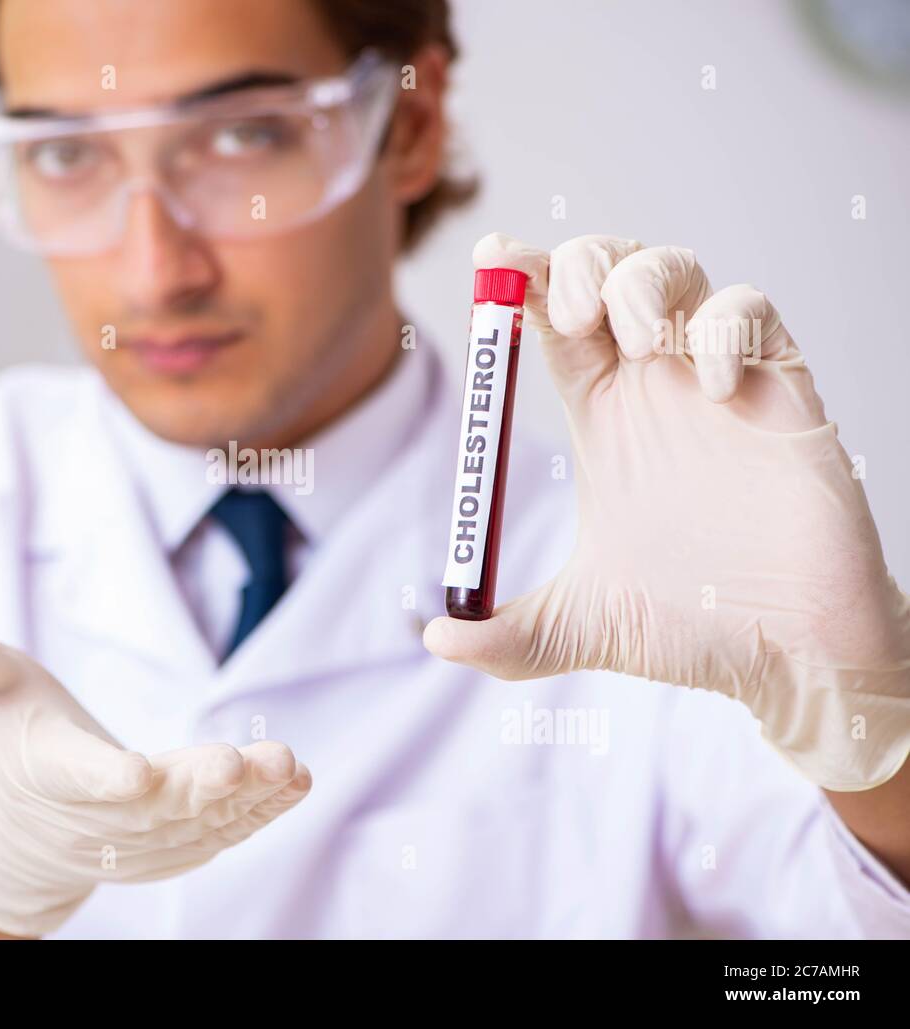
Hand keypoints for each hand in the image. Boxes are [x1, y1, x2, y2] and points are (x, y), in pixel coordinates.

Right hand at [0, 596, 310, 937]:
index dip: (102, 777)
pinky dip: (257, 816)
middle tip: (239, 763)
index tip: (138, 772)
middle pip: (149, 809)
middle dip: (196, 789)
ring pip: (193, 829)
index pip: (71, 777)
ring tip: (287, 768)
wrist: (9, 826)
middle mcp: (93, 817)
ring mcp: (136, 840)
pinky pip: (217, 837)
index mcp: (43, 771)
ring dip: (243, 802)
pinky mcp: (170, 846)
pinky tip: (295, 782)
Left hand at [425, 233, 909, 790]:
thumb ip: (506, 636)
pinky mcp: (780, 388)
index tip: (491, 258)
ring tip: (635, 344)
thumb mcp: (577, 627)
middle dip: (577, 263)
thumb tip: (434, 638)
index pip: (547, 319)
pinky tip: (713, 389)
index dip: (517, 280)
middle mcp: (651, 385)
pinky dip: (724, 328)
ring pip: (677, 270)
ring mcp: (714, 379)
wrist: (789, 654)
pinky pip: (753, 313)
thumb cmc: (692, 626)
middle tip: (566, 312)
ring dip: (643, 283)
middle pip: (605, 271)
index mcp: (599, 415)